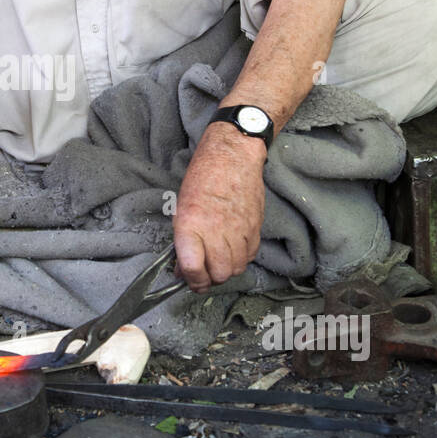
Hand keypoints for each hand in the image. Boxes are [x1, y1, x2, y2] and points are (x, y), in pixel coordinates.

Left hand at [173, 124, 265, 290]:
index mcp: (190, 225)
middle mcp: (215, 230)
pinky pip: (250, 256)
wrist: (232, 156)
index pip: (193, 268)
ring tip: (218, 261)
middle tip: (204, 273)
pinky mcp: (255, 227)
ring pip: (236, 269)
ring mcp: (238, 230)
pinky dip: (241, 259)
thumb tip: (181, 269)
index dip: (191, 281)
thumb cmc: (202, 179)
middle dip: (210, 279)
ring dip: (226, 271)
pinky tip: (232, 249)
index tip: (189, 280)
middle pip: (218, 275)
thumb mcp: (181, 209)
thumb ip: (182, 242)